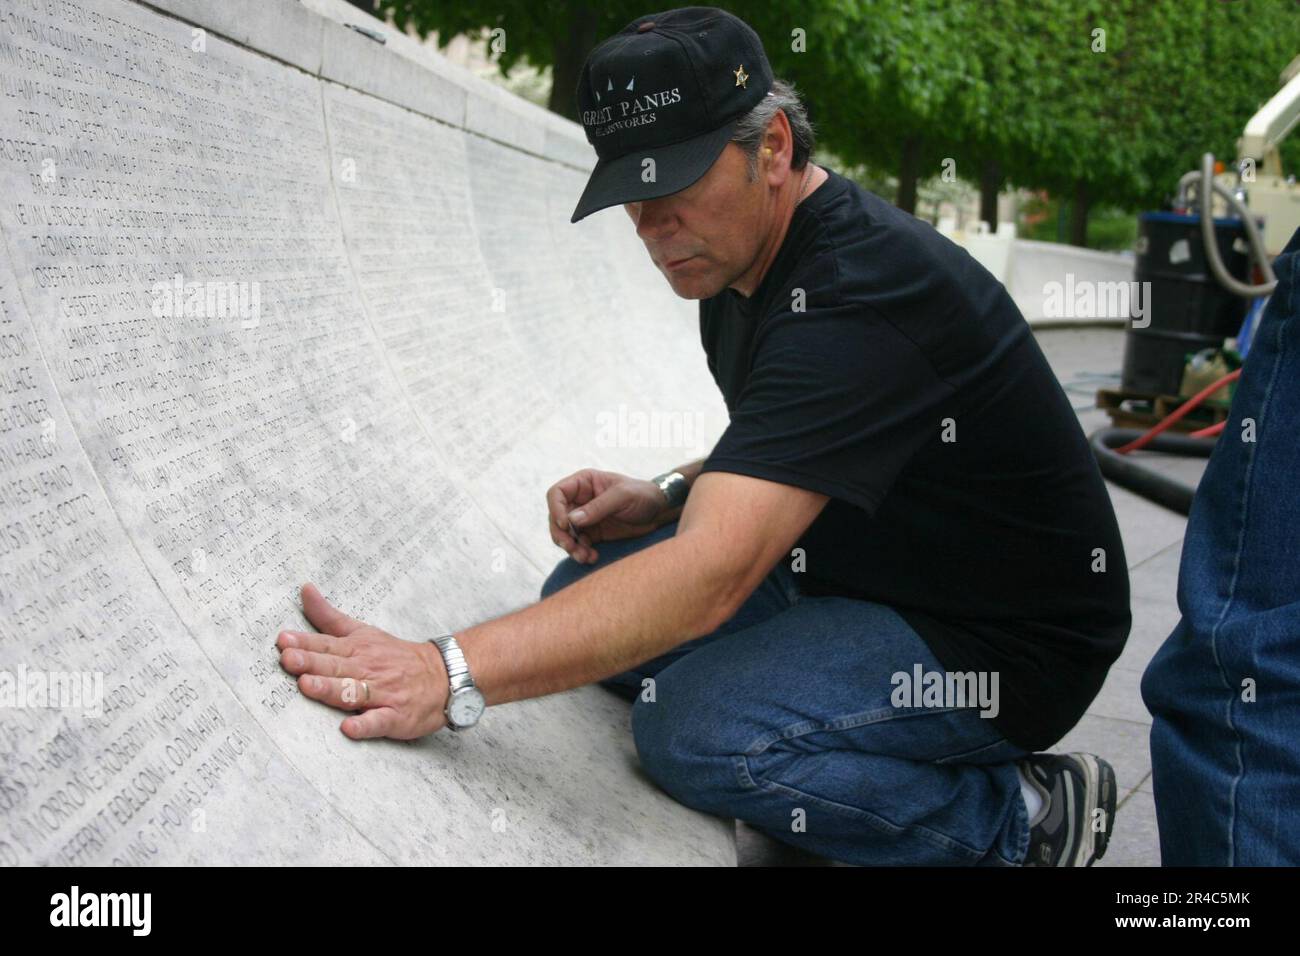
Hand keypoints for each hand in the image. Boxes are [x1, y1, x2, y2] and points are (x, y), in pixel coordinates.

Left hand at [277, 583, 448, 739]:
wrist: (443, 676)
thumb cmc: (395, 656)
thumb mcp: (363, 631)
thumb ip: (329, 617)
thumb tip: (304, 590)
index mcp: (357, 649)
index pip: (327, 645)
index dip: (305, 643)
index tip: (283, 640)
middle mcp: (367, 669)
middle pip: (336, 666)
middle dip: (311, 662)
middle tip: (288, 659)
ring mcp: (382, 693)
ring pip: (353, 691)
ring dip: (331, 689)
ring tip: (308, 686)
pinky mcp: (395, 716)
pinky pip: (379, 721)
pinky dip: (365, 724)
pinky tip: (349, 727)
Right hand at [546, 468, 667, 562]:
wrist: (659, 511)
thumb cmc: (643, 495)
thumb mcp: (623, 496)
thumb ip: (598, 507)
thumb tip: (572, 520)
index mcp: (584, 483)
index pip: (557, 494)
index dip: (556, 509)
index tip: (566, 524)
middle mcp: (580, 500)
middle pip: (556, 517)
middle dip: (561, 534)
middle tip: (571, 547)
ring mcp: (585, 518)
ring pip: (565, 534)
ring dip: (570, 548)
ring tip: (584, 557)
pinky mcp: (592, 534)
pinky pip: (578, 545)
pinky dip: (581, 553)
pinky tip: (592, 557)